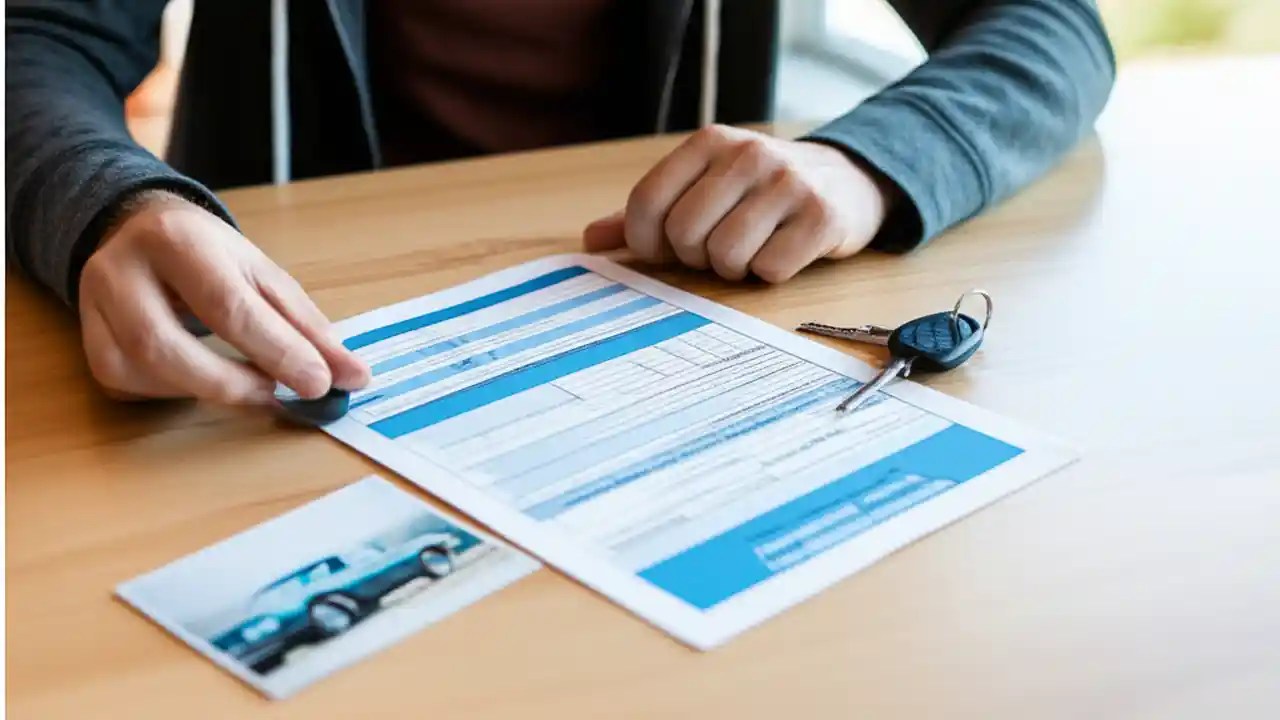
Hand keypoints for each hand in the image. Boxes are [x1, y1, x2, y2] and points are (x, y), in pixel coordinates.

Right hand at [78, 192, 369, 402]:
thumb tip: (352, 376)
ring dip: (208, 391)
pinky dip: (179, 393)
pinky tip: (207, 380)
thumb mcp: (263, 274)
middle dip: (233, 383)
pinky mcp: (89, 341)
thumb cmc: (208, 254)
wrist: (137, 230)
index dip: (276, 350)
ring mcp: (94, 307)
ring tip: (254, 387)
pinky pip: (131, 384)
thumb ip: (307, 326)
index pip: (226, 304)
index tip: (320, 383)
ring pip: (144, 371)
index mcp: (177, 239)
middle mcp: (120, 270)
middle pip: (165, 345)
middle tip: (282, 395)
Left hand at [583, 125, 892, 282]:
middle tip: (715, 249)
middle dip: (693, 257)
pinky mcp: (822, 217)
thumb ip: (648, 211)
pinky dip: (769, 274)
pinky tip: (782, 253)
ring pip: (725, 256)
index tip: (663, 248)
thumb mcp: (705, 185)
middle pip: (683, 234)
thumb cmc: (759, 191)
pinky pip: (769, 270)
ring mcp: (788, 184)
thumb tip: (590, 242)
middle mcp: (748, 155)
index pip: (646, 203)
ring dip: (732, 269)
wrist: (847, 180)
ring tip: (749, 251)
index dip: (645, 241)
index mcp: (709, 142)